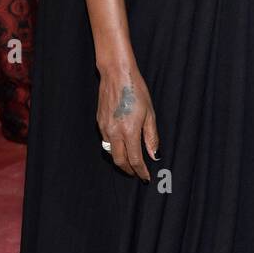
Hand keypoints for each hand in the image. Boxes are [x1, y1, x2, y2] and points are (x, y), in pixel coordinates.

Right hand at [97, 64, 158, 179]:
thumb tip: (154, 155)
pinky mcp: (99, 122)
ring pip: (110, 152)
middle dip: (128, 170)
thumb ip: (151, 137)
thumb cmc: (136, 91)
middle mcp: (114, 132)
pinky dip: (114, 147)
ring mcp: (104, 127)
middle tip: (136, 173)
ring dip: (120, 160)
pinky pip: (106, 140)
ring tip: (130, 162)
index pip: (135, 160)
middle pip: (119, 160)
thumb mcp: (150, 114)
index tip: (145, 177)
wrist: (116, 74)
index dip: (141, 171)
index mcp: (129, 131)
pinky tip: (121, 144)